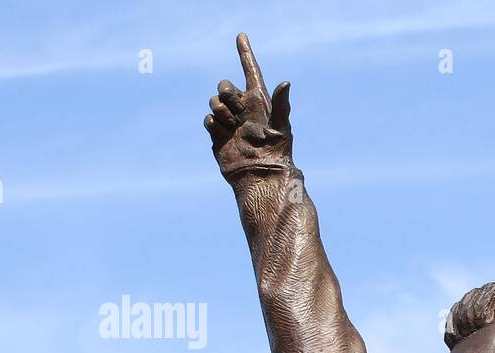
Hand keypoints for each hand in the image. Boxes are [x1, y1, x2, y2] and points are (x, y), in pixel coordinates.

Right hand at [204, 33, 292, 179]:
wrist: (260, 174)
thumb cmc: (276, 151)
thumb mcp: (281, 126)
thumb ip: (282, 104)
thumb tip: (286, 82)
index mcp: (259, 101)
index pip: (250, 71)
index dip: (245, 53)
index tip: (242, 36)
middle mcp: (243, 108)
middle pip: (224, 85)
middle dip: (227, 94)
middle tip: (239, 112)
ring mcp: (230, 120)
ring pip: (214, 102)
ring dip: (221, 112)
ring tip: (234, 127)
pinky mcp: (218, 133)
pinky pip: (208, 119)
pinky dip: (214, 125)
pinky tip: (225, 135)